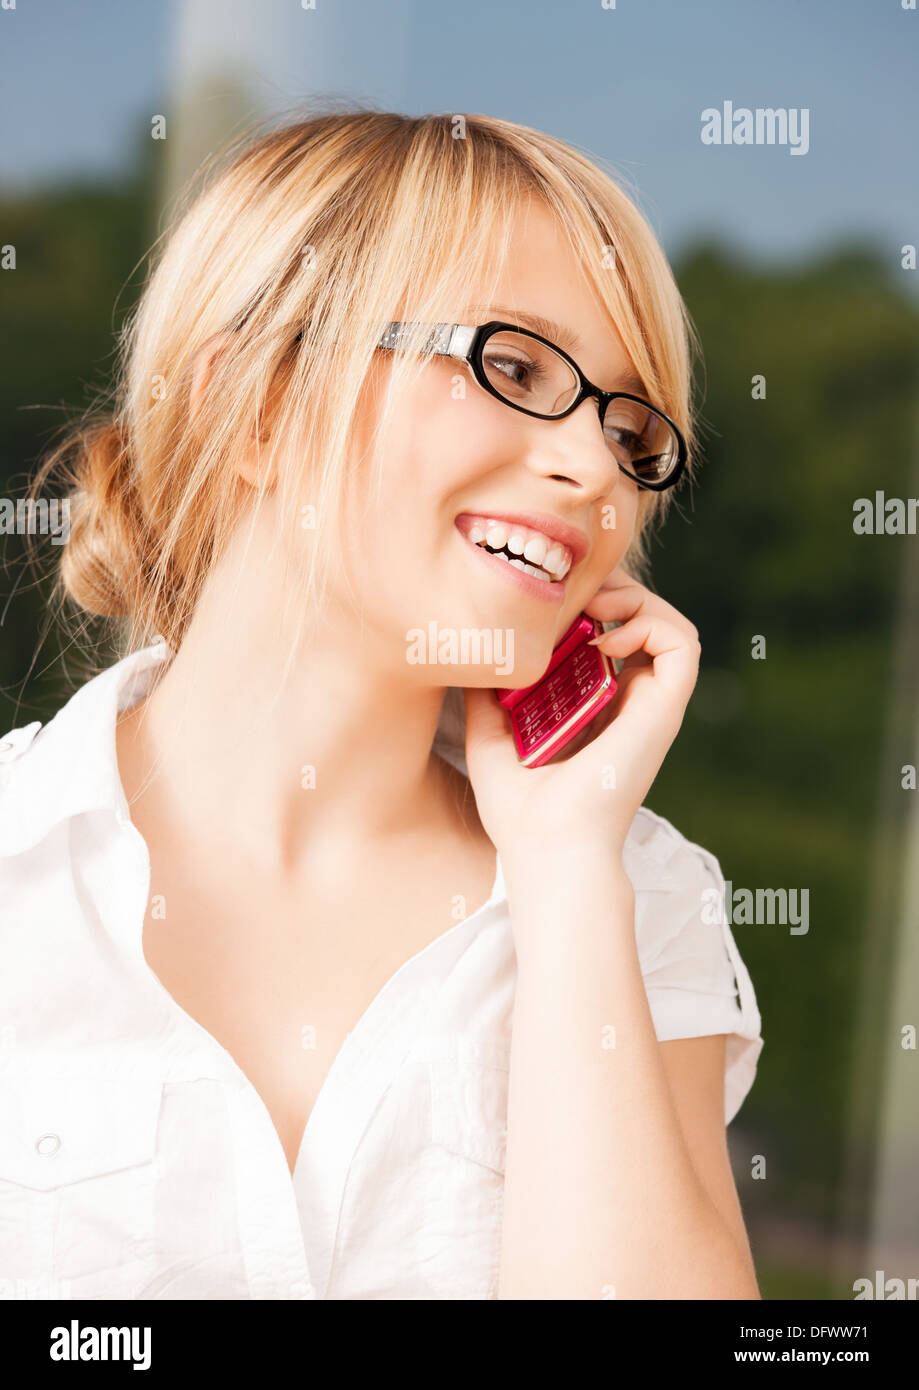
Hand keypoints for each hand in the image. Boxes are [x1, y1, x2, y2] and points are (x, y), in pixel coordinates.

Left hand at [462, 567, 700, 864]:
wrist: (545, 844)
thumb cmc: (517, 808)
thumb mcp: (487, 733)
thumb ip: (484, 691)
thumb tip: (468, 651)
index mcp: (596, 708)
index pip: (610, 636)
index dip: (588, 603)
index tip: (549, 600)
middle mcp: (629, 702)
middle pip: (643, 620)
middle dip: (612, 589)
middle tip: (573, 592)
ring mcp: (650, 705)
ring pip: (671, 625)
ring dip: (636, 599)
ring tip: (593, 609)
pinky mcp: (665, 709)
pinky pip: (682, 643)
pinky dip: (650, 623)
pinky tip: (605, 642)